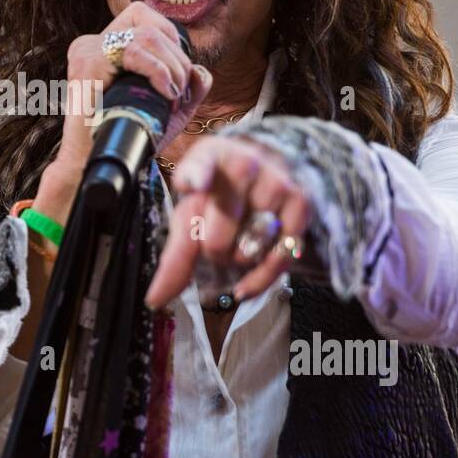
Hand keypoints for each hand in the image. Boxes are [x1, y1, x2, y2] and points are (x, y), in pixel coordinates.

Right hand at [34, 0, 212, 222]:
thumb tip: (201, 72)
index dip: (170, 37)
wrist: (100, 163)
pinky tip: (167, 92)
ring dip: (172, 65)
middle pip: (148, 22)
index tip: (178, 74)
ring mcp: (87, 51)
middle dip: (177, 56)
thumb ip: (188, 89)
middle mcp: (92, 43)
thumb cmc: (128, 137)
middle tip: (181, 91)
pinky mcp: (87, 64)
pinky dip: (159, 70)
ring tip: (174, 95)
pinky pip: (133, 51)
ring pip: (146, 34)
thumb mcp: (166, 110)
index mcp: (104, 47)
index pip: (142, 15)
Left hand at [144, 135, 311, 307]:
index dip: (195, 176)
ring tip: (238, 241)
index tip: (192, 185)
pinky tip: (245, 284)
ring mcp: (276, 182)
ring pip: (249, 251)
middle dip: (213, 250)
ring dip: (239, 258)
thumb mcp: (192, 212)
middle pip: (217, 238)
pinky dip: (260, 278)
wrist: (269, 168)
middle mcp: (244, 164)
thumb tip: (156, 300)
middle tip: (216, 238)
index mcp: (208, 157)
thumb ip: (176, 255)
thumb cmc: (221, 195)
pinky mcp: (301, 203)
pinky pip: (279, 258)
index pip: (200, 166)